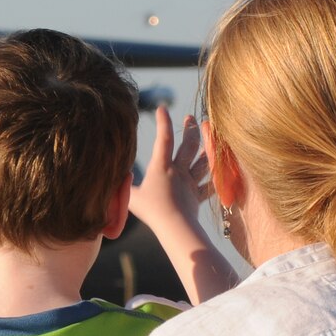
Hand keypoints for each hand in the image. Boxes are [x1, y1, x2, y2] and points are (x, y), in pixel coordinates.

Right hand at [129, 105, 211, 233]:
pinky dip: (217, 177)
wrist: (175, 226)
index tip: (163, 108)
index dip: (163, 122)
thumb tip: (113, 178)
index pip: (164, 139)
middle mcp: (179, 171)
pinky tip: (223, 169)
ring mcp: (190, 182)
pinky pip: (210, 184)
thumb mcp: (131, 197)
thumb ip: (124, 186)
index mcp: (162, 167)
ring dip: (208, 146)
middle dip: (190, 128)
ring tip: (211, 135)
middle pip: (189, 145)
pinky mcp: (198, 196)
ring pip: (204, 160)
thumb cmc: (151, 212)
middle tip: (191, 118)